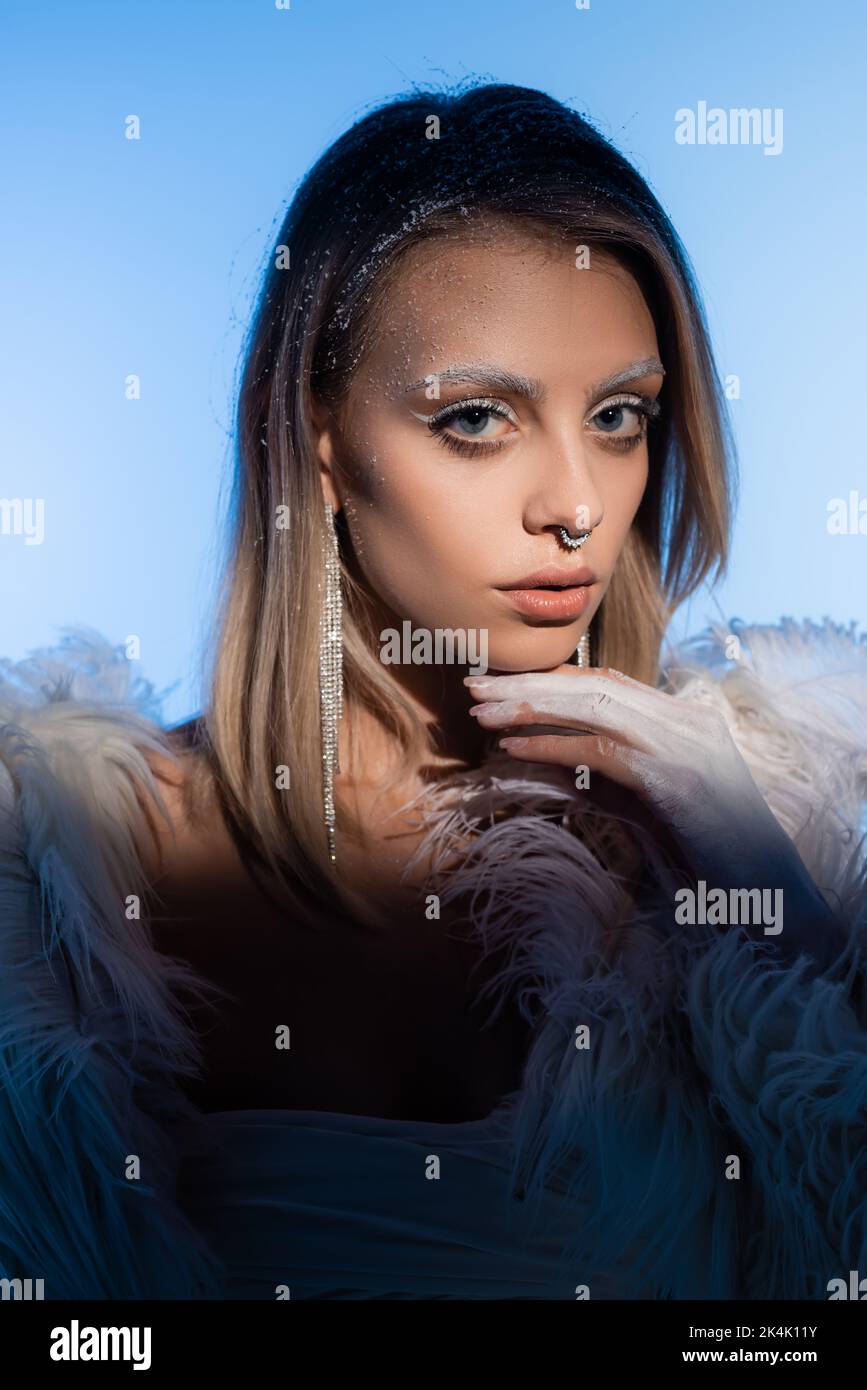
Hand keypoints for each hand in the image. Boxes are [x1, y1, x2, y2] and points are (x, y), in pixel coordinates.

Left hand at [464, 663, 846, 972]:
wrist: (770, 889)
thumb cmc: (712, 853)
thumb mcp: (654, 803)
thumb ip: (610, 775)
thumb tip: (549, 756)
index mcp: (685, 719)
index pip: (609, 682)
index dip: (552, 679)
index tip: (504, 685)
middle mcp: (687, 720)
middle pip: (595, 684)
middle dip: (530, 683)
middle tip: (475, 686)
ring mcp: (684, 745)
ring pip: (595, 705)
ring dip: (531, 705)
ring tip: (482, 711)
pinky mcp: (676, 778)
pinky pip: (601, 750)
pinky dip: (553, 743)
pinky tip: (514, 745)